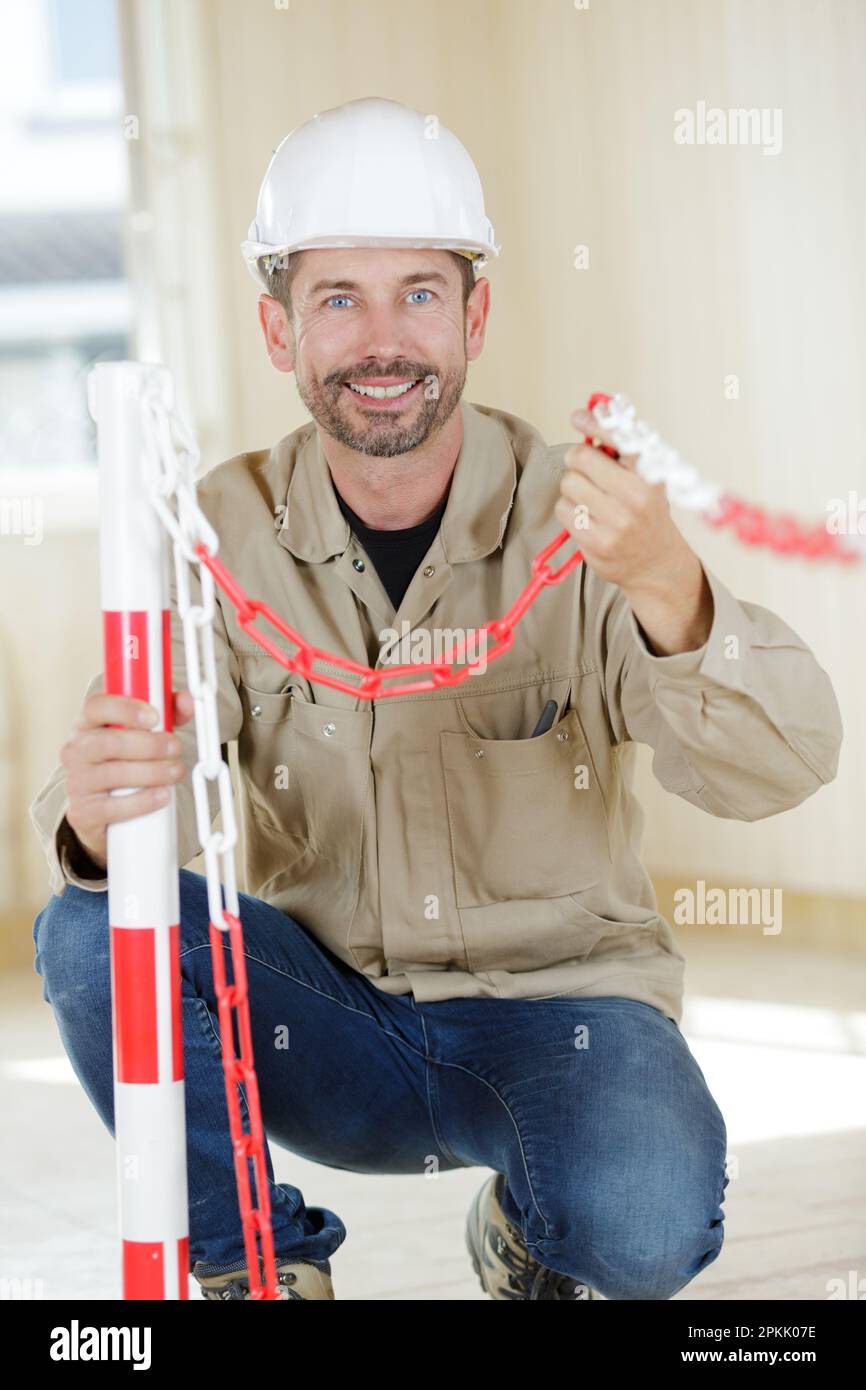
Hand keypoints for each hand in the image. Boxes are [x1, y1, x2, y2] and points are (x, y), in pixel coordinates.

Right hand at [61, 689, 194, 871]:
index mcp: (88, 725)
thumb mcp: (143, 734)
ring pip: (113, 774)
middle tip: (176, 748)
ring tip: (176, 771)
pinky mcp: (83, 812)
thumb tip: (186, 701)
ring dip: (152, 772)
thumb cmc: (123, 763)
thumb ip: (167, 713)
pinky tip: (162, 796)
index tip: (154, 717)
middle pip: (108, 742)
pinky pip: (112, 807)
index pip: (96, 706)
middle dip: (149, 745)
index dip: (126, 709)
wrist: (103, 812)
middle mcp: (77, 751)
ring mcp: (77, 782)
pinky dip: (143, 801)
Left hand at [554, 405, 695, 592]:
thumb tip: (585, 413)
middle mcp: (637, 497)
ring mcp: (616, 522)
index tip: (578, 417)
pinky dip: (569, 510)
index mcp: (652, 474)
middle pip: (580, 458)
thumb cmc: (647, 513)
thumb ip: (620, 446)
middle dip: (578, 460)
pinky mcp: (597, 542)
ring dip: (573, 488)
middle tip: (586, 470)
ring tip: (591, 499)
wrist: (656, 563)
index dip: (595, 423)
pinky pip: (563, 510)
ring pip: (568, 484)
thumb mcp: (646, 477)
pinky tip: (587, 517)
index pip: (620, 438)